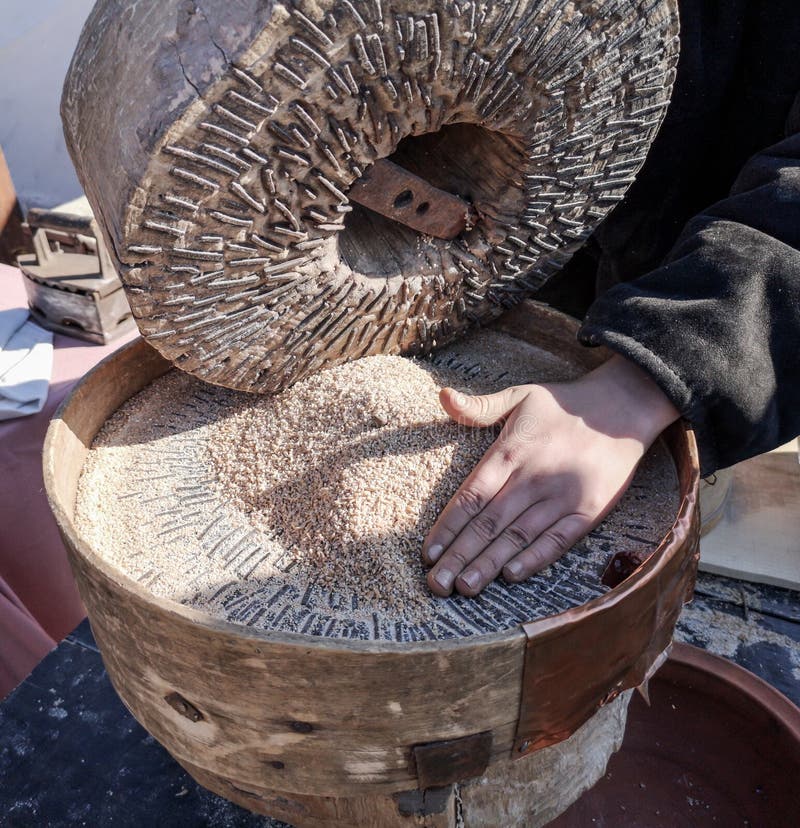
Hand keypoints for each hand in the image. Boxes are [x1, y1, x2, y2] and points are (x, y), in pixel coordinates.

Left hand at [422, 354, 679, 596]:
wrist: (624, 407)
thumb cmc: (563, 403)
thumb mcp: (519, 395)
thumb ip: (479, 407)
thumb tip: (443, 396)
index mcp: (512, 451)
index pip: (471, 497)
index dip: (447, 527)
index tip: (428, 553)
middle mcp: (533, 477)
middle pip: (489, 524)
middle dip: (459, 556)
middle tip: (436, 585)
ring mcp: (562, 496)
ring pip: (518, 536)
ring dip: (489, 564)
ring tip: (465, 587)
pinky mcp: (589, 510)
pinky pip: (557, 540)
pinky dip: (534, 558)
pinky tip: (511, 575)